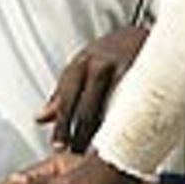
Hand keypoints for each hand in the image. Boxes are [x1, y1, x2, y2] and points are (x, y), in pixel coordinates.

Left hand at [38, 24, 149, 151]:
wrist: (143, 32)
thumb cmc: (110, 53)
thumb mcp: (83, 68)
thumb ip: (63, 94)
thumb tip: (40, 118)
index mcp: (81, 63)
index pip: (66, 98)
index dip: (61, 125)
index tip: (57, 145)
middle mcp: (98, 63)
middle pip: (85, 103)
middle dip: (79, 131)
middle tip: (78, 151)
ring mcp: (121, 66)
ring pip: (108, 103)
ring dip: (101, 129)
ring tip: (99, 149)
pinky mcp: (142, 71)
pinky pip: (131, 99)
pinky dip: (125, 118)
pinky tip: (124, 133)